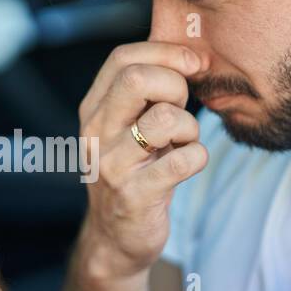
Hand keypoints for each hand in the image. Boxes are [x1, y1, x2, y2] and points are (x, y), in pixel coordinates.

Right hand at [76, 41, 209, 279]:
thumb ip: (147, 92)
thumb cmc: (134, 173)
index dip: (165, 52)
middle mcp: (95, 133)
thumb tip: (190, 51)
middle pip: (137, 79)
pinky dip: (197, 157)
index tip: (193, 64)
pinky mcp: (135, 195)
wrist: (115, 239)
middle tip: (182, 108)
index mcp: (93, 110)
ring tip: (183, 142)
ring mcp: (112, 166)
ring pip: (164, 118)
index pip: (123, 58)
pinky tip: (190, 164)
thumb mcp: (127, 128)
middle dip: (176, 86)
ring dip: (190, 127)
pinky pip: (183, 161)